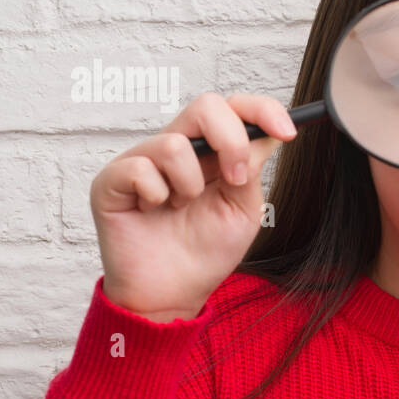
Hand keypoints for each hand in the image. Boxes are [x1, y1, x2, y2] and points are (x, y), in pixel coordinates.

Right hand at [91, 93, 296, 320]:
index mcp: (209, 152)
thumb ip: (251, 167)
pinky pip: (141, 169)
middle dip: (231, 142)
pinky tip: (151, 213)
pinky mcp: (112, 179)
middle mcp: (176, 148)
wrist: (173, 293)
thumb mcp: (242, 208)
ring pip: (175, 143)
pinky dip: (157, 197)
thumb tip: (265, 133)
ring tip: (180, 208)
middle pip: (207, 106)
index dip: (262, 110)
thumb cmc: (205, 252)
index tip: (287, 132)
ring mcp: (142, 160)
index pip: (233, 109)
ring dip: (190, 185)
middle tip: (235, 180)